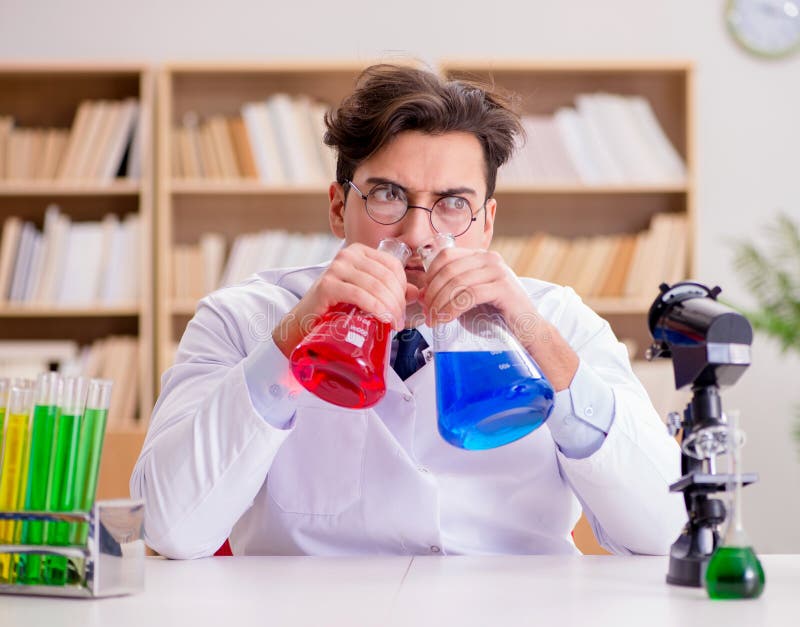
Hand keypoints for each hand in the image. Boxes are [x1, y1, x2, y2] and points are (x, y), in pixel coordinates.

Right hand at [273, 243, 417, 357]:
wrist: (304, 322)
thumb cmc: (335, 308)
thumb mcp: (366, 295)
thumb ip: (390, 291)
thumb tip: (415, 293)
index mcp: (359, 252)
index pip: (393, 265)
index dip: (403, 288)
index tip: (403, 309)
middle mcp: (347, 255)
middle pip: (386, 276)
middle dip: (398, 302)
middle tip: (399, 322)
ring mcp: (336, 268)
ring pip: (376, 286)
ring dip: (390, 308)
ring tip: (392, 325)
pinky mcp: (326, 285)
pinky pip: (359, 294)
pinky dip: (375, 307)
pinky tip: (382, 319)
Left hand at [420, 246, 577, 389]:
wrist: (528, 332)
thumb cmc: (497, 316)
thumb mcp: (468, 299)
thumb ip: (448, 292)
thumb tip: (420, 295)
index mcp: (480, 257)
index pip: (445, 256)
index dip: (429, 277)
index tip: (423, 298)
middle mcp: (490, 259)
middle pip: (448, 269)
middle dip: (431, 293)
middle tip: (426, 313)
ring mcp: (498, 271)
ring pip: (456, 282)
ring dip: (439, 303)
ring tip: (434, 319)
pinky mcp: (503, 288)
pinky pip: (469, 295)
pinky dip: (452, 308)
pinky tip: (445, 319)